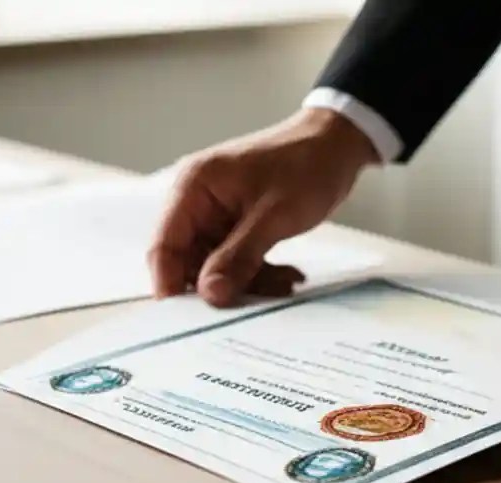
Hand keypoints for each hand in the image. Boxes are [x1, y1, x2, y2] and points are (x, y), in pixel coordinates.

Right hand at [148, 108, 378, 306]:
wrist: (336, 144)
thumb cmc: (306, 165)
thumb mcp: (273, 216)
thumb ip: (238, 257)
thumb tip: (209, 295)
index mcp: (193, 187)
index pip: (164, 245)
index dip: (170, 285)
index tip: (186, 319)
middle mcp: (198, 202)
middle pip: (189, 262)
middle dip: (220, 286)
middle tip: (253, 303)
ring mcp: (218, 215)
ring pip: (216, 267)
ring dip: (248, 282)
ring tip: (285, 284)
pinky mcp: (237, 225)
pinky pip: (237, 260)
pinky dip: (260, 272)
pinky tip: (288, 276)